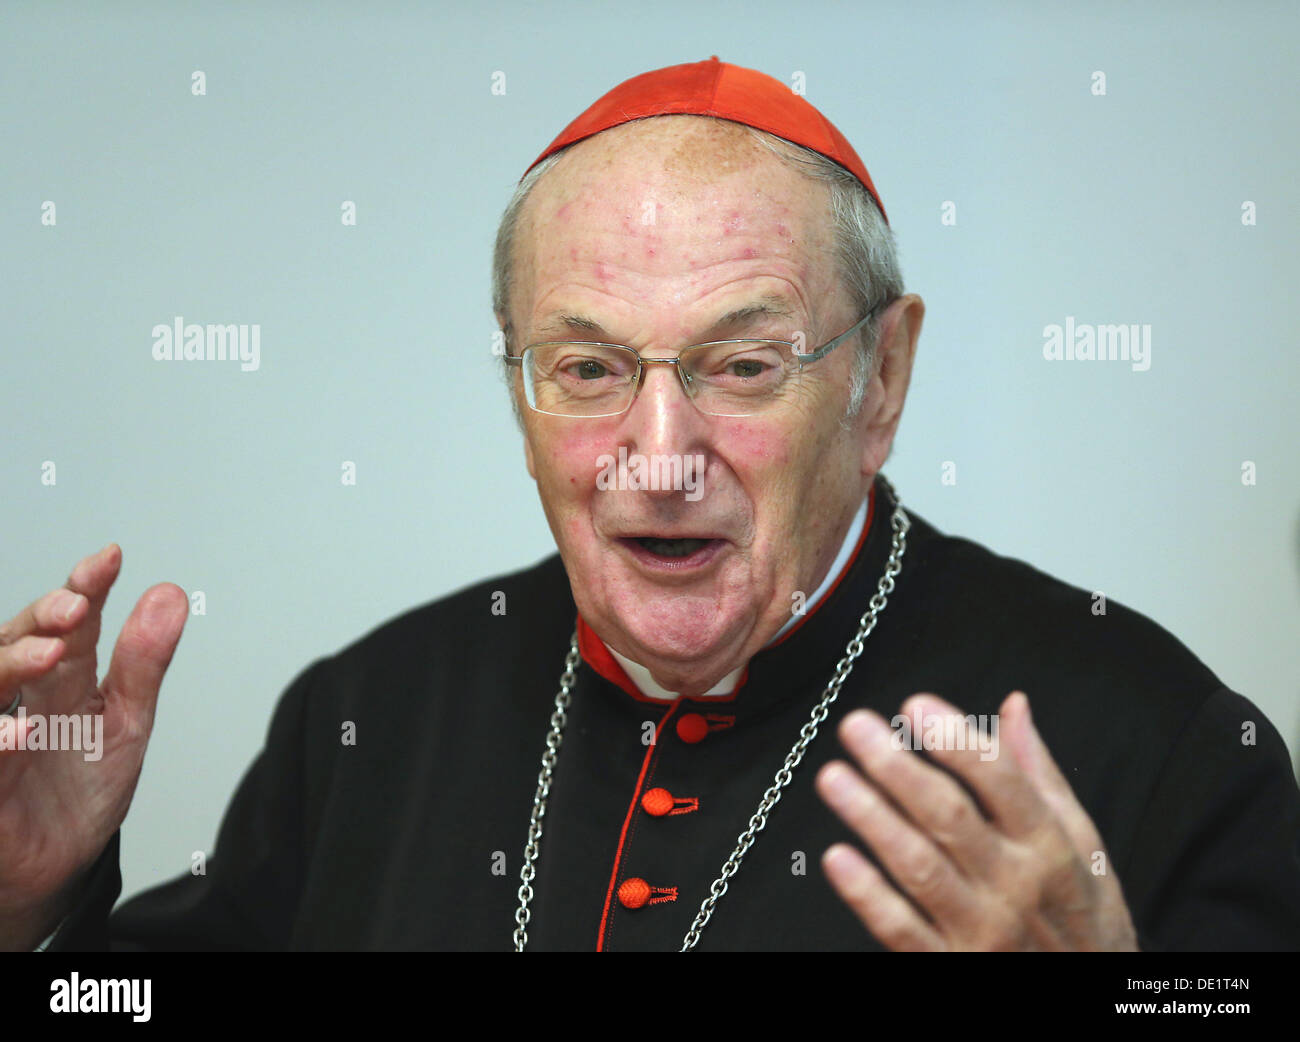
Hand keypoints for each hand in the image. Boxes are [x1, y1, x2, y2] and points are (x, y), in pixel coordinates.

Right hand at [0, 545, 187, 949]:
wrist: (56, 868)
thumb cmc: (81, 789)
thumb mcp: (125, 722)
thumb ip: (144, 663)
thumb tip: (170, 595)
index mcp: (60, 677)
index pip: (69, 621)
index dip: (85, 586)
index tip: (109, 559)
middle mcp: (18, 697)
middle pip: (15, 641)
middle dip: (41, 619)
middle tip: (77, 607)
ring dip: (11, 663)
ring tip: (51, 653)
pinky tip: (19, 733)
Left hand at [814, 691, 1138, 950]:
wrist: (1095, 1002)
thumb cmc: (1084, 921)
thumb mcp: (1085, 847)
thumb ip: (1041, 775)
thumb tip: (1015, 707)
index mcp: (1047, 847)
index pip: (1001, 781)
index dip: (956, 738)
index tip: (916, 706)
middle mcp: (1014, 885)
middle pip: (949, 816)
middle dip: (897, 768)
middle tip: (857, 728)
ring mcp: (981, 930)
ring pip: (919, 866)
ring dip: (872, 818)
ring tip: (835, 778)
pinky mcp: (951, 966)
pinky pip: (902, 929)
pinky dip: (869, 895)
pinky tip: (838, 858)